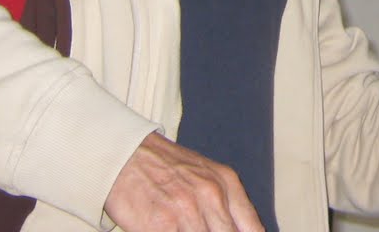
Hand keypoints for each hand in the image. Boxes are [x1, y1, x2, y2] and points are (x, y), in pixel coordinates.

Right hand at [104, 132, 265, 231]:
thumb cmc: (165, 167)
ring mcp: (188, 211)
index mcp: (227, 183)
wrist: (126, 154)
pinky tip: (169, 231)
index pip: (253, 229)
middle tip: (199, 229)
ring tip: (183, 228)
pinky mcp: (162, 226)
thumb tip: (246, 231)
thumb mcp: (207, 175)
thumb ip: (228, 206)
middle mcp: (212, 196)